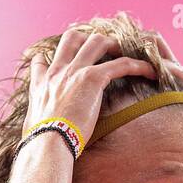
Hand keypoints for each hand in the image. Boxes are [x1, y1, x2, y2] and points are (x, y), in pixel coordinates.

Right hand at [25, 28, 155, 150]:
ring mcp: (74, 71)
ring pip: (98, 41)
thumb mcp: (32, 128)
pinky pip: (121, 63)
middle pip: (72, 37)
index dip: (53, 57)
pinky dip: (138, 65)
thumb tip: (33, 137)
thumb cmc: (41, 144)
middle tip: (108, 49)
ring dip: (117, 45)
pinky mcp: (91, 78)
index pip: (42, 61)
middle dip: (91, 38)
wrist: (46, 144)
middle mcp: (57, 72)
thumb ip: (35, 123)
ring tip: (131, 53)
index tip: (63, 60)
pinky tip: (151, 71)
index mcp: (42, 84)